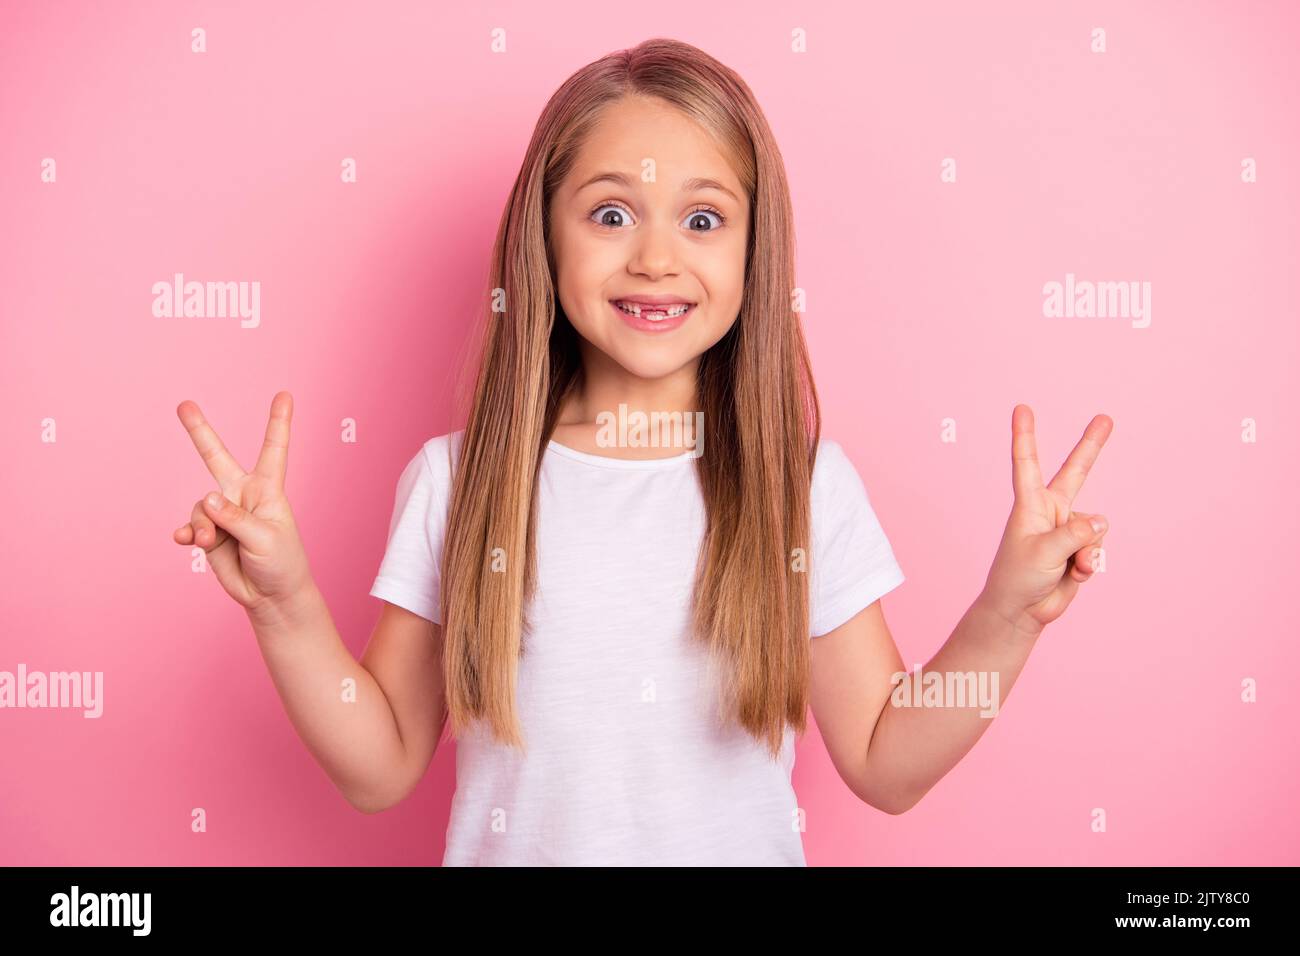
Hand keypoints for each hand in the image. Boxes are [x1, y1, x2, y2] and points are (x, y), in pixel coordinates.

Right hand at [172, 391, 314, 617]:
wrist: (270, 595)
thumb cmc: (281, 563)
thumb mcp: (265, 538)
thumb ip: (235, 517)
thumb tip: (206, 498)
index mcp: (268, 490)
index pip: (273, 450)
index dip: (278, 422)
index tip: (284, 395)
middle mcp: (243, 495)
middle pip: (217, 457)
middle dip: (199, 431)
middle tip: (183, 405)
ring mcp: (223, 513)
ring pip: (200, 506)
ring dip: (203, 525)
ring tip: (211, 542)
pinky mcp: (209, 533)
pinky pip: (191, 525)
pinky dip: (188, 533)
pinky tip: (187, 541)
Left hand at [980, 404, 1112, 637]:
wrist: (1022, 610)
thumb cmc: (1018, 577)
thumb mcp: (1044, 552)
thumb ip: (1075, 534)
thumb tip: (1102, 520)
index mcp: (1030, 505)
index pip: (1027, 463)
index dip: (1025, 435)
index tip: (1022, 408)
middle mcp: (1050, 511)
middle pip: (1075, 472)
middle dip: (1091, 446)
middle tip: (1106, 418)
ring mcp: (1067, 528)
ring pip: (1096, 526)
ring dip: (1086, 550)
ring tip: (1067, 565)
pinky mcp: (1080, 547)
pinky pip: (1099, 547)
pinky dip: (1091, 563)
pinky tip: (1075, 573)